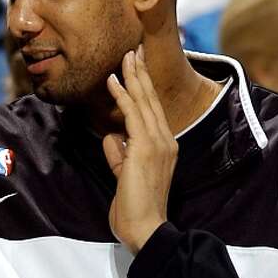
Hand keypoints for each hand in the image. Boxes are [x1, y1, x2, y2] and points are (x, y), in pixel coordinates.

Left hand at [103, 46, 177, 253]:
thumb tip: (111, 136)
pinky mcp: (145, 148)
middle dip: (141, 73)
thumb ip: (119, 154)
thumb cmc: (134, 206)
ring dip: (133, 77)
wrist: (146, 227)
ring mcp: (158, 143)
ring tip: (125, 56)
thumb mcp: (123, 174)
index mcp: (164, 147)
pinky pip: (133, 115)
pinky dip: (123, 95)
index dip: (144, 87)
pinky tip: (114, 81)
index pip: (153, 110)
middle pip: (151, 100)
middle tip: (134, 50)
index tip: (136, 68)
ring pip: (144, 102)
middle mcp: (166, 141)